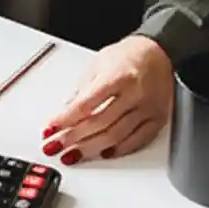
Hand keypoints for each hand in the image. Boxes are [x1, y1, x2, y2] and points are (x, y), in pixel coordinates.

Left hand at [41, 35, 174, 163]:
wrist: (158, 52)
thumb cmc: (127, 55)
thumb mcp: (97, 64)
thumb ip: (81, 90)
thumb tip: (65, 112)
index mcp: (117, 76)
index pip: (85, 104)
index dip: (64, 120)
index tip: (50, 129)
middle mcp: (134, 93)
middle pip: (99, 123)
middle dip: (73, 138)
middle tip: (55, 146)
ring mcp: (148, 108)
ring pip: (116, 136)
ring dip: (91, 149)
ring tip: (73, 155)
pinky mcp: (158, 119)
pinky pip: (138, 140)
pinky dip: (119, 150)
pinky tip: (104, 153)